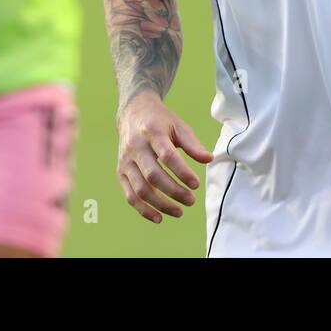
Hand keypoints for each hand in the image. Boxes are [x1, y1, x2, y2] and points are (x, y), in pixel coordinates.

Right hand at [116, 91, 213, 222]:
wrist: (132, 113)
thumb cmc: (160, 121)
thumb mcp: (178, 126)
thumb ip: (193, 144)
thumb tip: (209, 159)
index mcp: (152, 132)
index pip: (167, 156)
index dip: (182, 172)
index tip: (196, 185)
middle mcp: (135, 147)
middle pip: (153, 175)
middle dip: (173, 191)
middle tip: (191, 201)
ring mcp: (126, 160)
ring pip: (140, 189)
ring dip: (160, 205)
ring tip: (179, 212)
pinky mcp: (121, 171)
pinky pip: (130, 195)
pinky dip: (143, 210)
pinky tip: (159, 217)